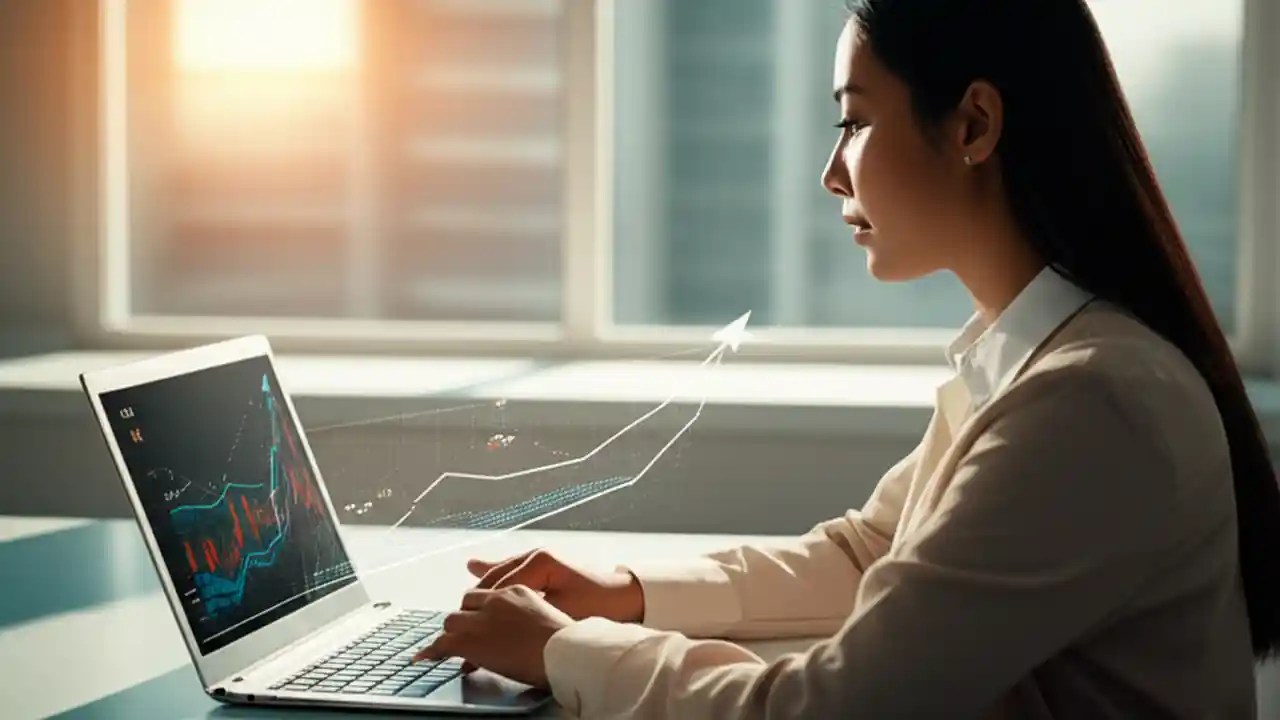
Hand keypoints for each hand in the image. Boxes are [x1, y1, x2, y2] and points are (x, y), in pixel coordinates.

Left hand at [411, 585, 571, 687]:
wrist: (565, 652)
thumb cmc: (567, 643)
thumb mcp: (552, 618)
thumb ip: (533, 616)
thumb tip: (530, 629)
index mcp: (518, 591)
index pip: (487, 594)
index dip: (479, 610)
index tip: (478, 621)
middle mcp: (497, 599)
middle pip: (466, 603)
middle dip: (464, 620)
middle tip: (465, 636)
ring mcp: (483, 618)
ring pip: (453, 621)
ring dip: (452, 635)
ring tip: (447, 649)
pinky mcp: (472, 639)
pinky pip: (444, 643)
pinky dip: (432, 650)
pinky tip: (425, 657)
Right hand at [467, 548, 644, 623]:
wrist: (624, 597)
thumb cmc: (597, 605)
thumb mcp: (563, 613)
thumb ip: (529, 617)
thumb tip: (499, 628)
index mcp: (540, 563)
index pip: (499, 587)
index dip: (482, 610)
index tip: (465, 628)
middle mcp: (534, 555)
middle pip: (494, 579)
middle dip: (476, 603)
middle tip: (457, 624)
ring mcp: (536, 557)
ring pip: (498, 573)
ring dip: (481, 592)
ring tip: (461, 608)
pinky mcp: (540, 565)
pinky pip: (508, 569)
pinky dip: (492, 575)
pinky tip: (473, 566)